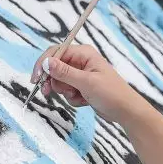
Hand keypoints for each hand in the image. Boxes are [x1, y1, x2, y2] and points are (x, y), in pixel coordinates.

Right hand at [31, 44, 149, 123]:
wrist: (126, 111)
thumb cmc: (111, 93)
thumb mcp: (86, 82)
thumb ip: (65, 73)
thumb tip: (46, 62)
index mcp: (84, 53)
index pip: (55, 52)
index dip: (43, 64)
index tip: (36, 79)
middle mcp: (81, 61)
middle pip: (55, 68)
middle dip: (54, 82)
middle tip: (48, 93)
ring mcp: (81, 74)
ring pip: (60, 82)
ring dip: (65, 92)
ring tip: (78, 96)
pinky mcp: (82, 86)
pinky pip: (67, 91)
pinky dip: (72, 98)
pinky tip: (84, 101)